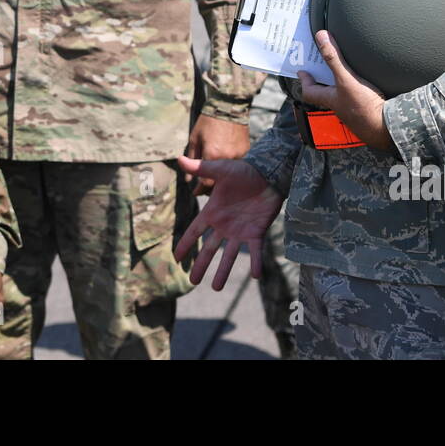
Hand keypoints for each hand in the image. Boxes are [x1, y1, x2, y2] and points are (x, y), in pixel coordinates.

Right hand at [174, 155, 282, 289]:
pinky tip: (255, 275)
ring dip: (223, 271)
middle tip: (193, 281)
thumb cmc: (243, 171)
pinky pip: (255, 251)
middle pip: (209, 249)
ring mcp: (240, 232)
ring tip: (216, 287)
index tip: (177, 258)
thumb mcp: (220, 170)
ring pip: (229, 255)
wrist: (268, 174)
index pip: (195, 231)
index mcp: (213, 213)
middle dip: (201, 265)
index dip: (186, 244)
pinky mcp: (257, 233)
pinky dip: (255, 263)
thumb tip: (179, 158)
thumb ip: (201, 168)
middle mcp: (224, 226)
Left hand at [184, 114, 250, 195]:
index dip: (199, 190)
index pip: (206, 182)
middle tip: (203, 188)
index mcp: (211, 155)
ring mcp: (238, 156)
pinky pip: (238, 166)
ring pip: (230, 176)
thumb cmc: (208, 122)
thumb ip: (191, 160)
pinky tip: (226, 168)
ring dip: (221, 180)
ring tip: (214, 180)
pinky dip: (231, 170)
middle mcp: (226, 158)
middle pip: (219, 182)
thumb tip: (188, 180)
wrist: (228, 107)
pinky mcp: (246, 152)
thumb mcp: (195, 139)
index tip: (195, 192)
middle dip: (210, 188)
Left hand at [297, 30, 390, 149]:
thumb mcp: (346, 79)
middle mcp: (339, 106)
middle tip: (323, 66)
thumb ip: (333, 58)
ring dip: (341, 85)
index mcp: (330, 99)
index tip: (302, 71)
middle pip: (325, 93)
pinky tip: (366, 84)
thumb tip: (320, 37)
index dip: (305, 81)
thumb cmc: (363, 107)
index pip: (310, 92)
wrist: (386, 129)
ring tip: (344, 70)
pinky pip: (358, 99)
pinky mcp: (368, 111)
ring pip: (342, 96)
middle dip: (323, 80)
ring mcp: (353, 111)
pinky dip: (358, 90)